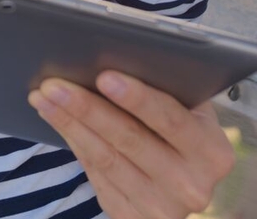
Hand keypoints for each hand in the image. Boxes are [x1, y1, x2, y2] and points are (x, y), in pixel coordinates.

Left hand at [28, 71, 234, 217]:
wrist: (184, 184)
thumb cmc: (182, 131)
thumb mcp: (191, 112)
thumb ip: (169, 89)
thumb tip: (116, 54)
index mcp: (213, 153)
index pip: (172, 120)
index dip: (137, 98)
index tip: (104, 76)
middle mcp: (192, 186)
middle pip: (130, 140)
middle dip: (87, 108)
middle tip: (54, 84)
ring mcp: (161, 207)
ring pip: (105, 158)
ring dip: (69, 123)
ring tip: (43, 97)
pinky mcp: (131, 216)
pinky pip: (95, 174)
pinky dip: (72, 142)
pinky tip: (55, 118)